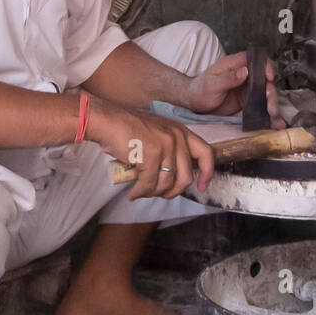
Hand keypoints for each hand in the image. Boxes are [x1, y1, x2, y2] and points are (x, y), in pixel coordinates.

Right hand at [86, 98, 215, 200]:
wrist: (108, 120)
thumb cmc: (127, 128)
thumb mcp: (157, 133)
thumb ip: (170, 150)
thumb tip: (173, 177)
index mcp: (181, 132)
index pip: (206, 153)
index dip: (207, 173)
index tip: (202, 187)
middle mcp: (177, 138)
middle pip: (186, 177)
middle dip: (172, 192)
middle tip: (159, 194)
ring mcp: (165, 146)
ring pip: (167, 183)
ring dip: (153, 193)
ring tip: (142, 192)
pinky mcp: (151, 156)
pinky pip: (149, 184)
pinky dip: (140, 192)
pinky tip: (133, 193)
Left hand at [184, 51, 284, 128]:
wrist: (194, 104)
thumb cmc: (199, 89)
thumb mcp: (212, 84)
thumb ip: (228, 78)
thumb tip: (244, 71)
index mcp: (234, 65)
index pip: (255, 59)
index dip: (265, 66)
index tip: (269, 77)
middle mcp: (243, 75)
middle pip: (264, 80)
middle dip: (270, 93)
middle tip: (270, 106)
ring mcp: (246, 88)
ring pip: (265, 94)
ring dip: (271, 104)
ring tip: (273, 116)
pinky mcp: (247, 101)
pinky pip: (260, 106)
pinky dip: (267, 114)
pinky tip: (273, 122)